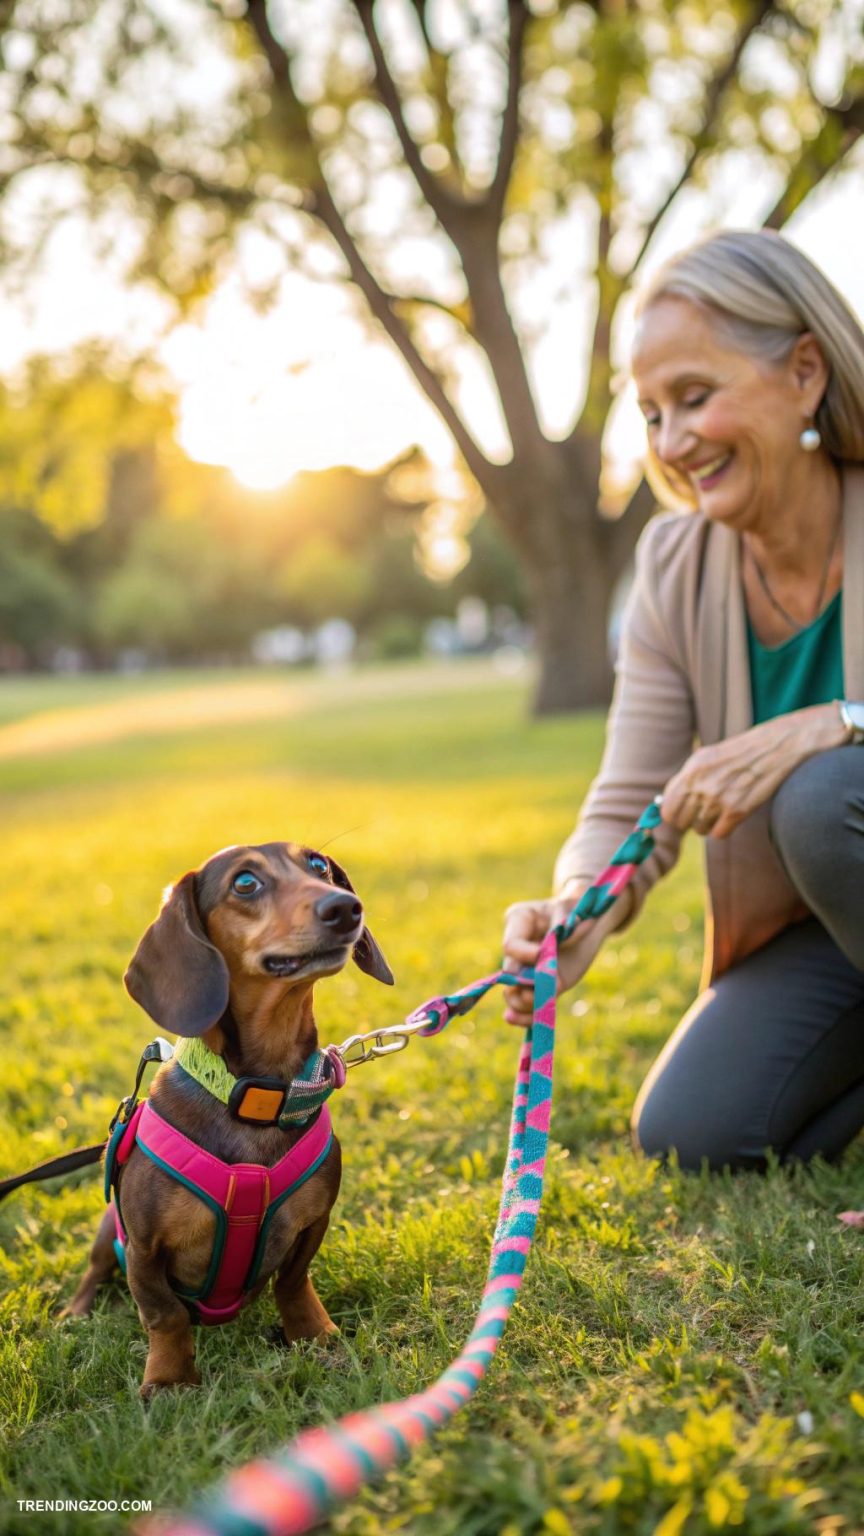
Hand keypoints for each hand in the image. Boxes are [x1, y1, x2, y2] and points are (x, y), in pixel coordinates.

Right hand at [500, 882, 609, 1026]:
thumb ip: (564, 923)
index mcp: (519, 922)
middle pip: (511, 972)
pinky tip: (529, 1022)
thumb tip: (559, 938)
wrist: (587, 920)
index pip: (511, 944)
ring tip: (535, 1004)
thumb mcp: (571, 908)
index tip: (541, 954)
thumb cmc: (576, 907)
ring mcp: (528, 969)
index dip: (524, 954)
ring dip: (524, 1003)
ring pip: (514, 993)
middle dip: (522, 983)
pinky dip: (528, 1016)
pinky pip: (530, 1005)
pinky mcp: (543, 985)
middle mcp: (518, 949)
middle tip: (537, 986)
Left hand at [662, 703, 846, 839]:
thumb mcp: (706, 757)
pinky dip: (724, 829)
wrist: (775, 747)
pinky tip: (732, 816)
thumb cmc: (740, 752)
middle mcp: (701, 785)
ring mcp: (718, 799)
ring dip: (709, 824)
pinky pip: (719, 834)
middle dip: (691, 820)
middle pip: (681, 823)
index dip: (674, 814)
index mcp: (691, 770)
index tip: (683, 813)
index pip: (667, 808)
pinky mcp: (737, 811)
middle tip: (705, 812)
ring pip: (700, 830)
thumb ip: (686, 780)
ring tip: (722, 810)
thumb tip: (665, 805)